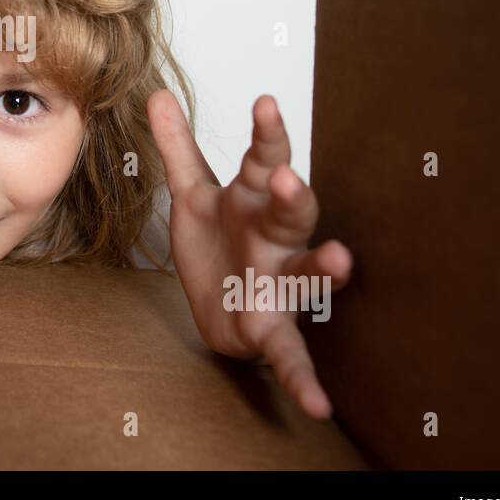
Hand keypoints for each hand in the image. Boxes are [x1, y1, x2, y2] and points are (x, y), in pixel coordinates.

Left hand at [146, 90, 352, 418]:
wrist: (217, 308)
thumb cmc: (217, 244)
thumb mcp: (193, 195)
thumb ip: (179, 147)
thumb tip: (158, 93)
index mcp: (254, 202)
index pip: (264, 161)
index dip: (267, 133)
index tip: (265, 102)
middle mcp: (275, 239)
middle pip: (294, 212)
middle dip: (296, 196)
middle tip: (289, 179)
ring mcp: (280, 284)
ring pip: (308, 272)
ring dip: (326, 267)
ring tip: (342, 261)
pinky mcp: (272, 329)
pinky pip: (293, 355)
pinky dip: (305, 379)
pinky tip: (320, 405)